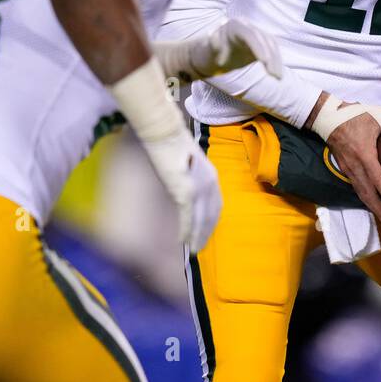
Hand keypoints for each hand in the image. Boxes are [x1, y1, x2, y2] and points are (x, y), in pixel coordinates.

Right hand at [141, 130, 223, 250]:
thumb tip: (187, 190)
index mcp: (211, 175)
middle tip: (200, 246)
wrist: (165, 132)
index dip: (211, 220)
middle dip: (206, 232)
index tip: (207, 231)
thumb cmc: (172, 143)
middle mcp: (209, 182)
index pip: (215, 203)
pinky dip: (186, 230)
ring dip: (198, 235)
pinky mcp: (186, 191)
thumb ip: (191, 177)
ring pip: (201, 219)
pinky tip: (183, 240)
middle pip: (211, 214)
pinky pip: (188, 216)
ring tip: (194, 249)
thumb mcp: (186, 163)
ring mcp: (199, 187)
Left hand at [197, 19, 282, 78]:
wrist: (209, 56)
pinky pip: (272, 49)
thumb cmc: (207, 54)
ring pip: (271, 44)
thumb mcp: (207, 51)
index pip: (250, 34)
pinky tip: (277, 74)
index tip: (264, 62)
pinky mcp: (260, 42)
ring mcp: (254, 32)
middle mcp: (246, 25)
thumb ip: (211, 44)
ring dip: (276, 60)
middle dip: (270, 56)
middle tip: (273, 75)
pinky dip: (276, 61)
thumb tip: (213, 38)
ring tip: (277, 77)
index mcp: (233, 25)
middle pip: (263, 38)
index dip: (258, 47)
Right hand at [320, 102, 380, 229]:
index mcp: (364, 153)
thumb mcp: (377, 113)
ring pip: (361, 193)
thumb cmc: (353, 115)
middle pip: (367, 193)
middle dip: (378, 210)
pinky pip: (356, 187)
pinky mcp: (345, 169)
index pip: (376, 178)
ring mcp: (348, 169)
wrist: (327, 117)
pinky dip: (365, 198)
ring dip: (372, 208)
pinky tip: (373, 204)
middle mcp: (355, 165)